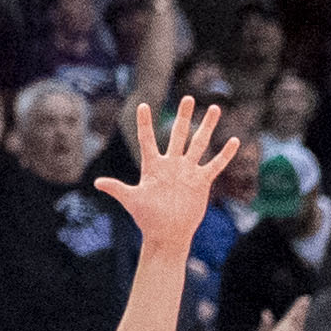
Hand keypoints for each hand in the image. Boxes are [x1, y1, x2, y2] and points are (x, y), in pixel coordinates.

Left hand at [94, 96, 239, 244]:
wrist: (167, 233)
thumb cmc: (147, 218)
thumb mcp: (132, 200)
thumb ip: (117, 188)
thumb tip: (96, 183)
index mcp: (153, 166)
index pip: (146, 139)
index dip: (145, 123)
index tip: (143, 104)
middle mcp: (171, 164)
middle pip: (178, 134)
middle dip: (183, 116)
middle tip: (187, 97)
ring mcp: (187, 171)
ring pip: (199, 143)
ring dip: (206, 126)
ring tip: (214, 108)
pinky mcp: (201, 181)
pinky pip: (215, 164)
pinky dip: (225, 154)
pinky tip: (234, 140)